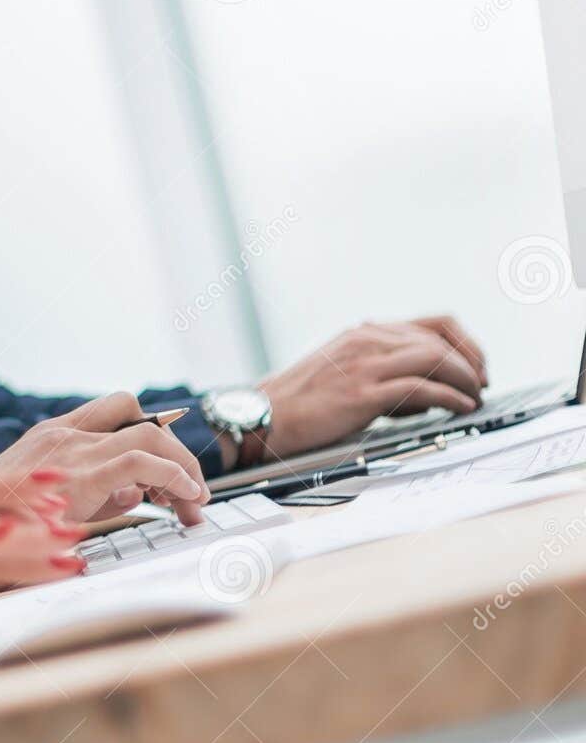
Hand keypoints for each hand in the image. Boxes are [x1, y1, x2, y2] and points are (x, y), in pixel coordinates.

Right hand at [0, 392, 211, 524]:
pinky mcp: (80, 475)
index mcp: (50, 435)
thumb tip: (135, 495)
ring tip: (196, 499)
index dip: (152, 430)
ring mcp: (70, 450)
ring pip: (149, 431)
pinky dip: (176, 476)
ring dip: (184, 464)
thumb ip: (94, 493)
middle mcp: (61, 434)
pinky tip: (187, 498)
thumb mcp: (43, 503)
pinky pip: (142, 461)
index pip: (115, 408)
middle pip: (138, 415)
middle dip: (174, 448)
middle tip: (190, 488)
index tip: (169, 467)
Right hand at [259, 315, 488, 457]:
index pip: (432, 324)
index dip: (464, 344)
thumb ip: (376, 369)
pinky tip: (459, 408)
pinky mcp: (361, 393)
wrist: (261, 418)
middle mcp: (366, 341)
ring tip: (475, 398)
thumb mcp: (339, 371)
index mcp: (362, 334)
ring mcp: (364, 365)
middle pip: (439, 340)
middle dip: (471, 364)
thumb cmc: (296, 404)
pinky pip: (421, 388)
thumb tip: (421, 391)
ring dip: (466, 379)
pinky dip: (450, 397)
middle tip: (482, 386)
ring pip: (435, 358)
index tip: (476, 365)